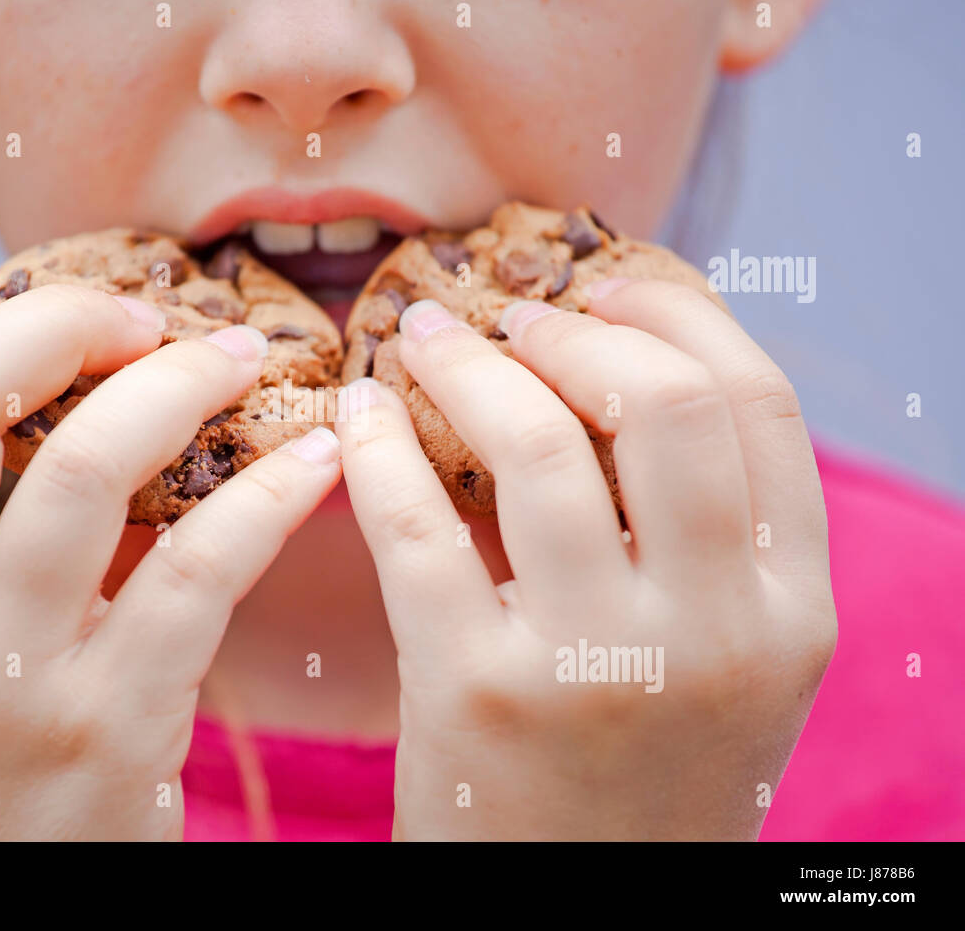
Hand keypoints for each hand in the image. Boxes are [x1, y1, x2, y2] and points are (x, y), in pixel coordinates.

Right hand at [0, 277, 340, 839]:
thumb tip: (71, 393)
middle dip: (65, 320)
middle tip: (146, 317)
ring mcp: (2, 676)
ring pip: (91, 463)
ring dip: (188, 381)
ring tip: (245, 359)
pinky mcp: (109, 724)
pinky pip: (203, 567)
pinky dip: (274, 494)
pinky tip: (317, 465)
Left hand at [336, 280, 835, 839]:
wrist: (576, 909)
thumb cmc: (642, 773)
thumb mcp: (724, 664)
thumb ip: (710, 539)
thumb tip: (623, 363)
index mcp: (792, 611)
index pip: (758, 405)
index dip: (677, 315)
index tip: (607, 284)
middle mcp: (716, 632)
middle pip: (663, 402)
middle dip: (575, 326)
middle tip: (511, 313)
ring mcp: (596, 665)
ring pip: (536, 443)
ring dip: (466, 362)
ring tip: (422, 337)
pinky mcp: (476, 693)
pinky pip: (417, 525)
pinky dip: (377, 445)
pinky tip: (359, 413)